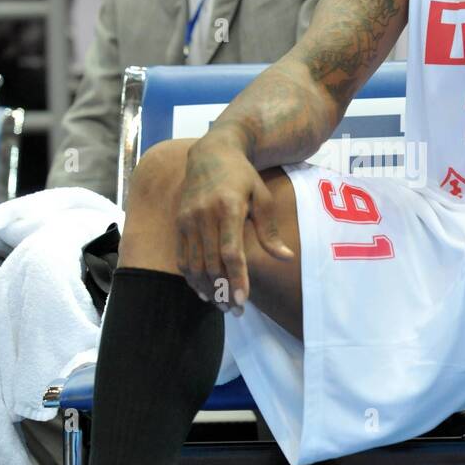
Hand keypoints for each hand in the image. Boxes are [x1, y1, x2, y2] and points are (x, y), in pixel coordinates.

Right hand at [176, 132, 292, 313]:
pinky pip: (183, 257)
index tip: (242, 301)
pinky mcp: (179, 222)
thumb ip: (270, 230)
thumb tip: (286, 257)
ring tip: (221, 306)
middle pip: (211, 264)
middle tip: (235, 312)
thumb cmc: (243, 176)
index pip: (231, 252)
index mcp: (228, 208)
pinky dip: (191, 278)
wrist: (211, 152)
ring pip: (194, 264)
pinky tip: (203, 290)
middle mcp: (204, 215)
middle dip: (223, 291)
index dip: (237, 278)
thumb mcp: (262, 196)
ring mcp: (188, 219)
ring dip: (207, 289)